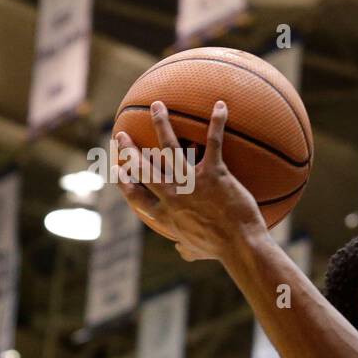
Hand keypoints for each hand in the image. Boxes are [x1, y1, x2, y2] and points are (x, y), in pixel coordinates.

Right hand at [114, 101, 267, 262]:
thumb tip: (182, 251)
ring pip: (171, 147)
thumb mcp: (197, 252)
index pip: (137, 197)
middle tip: (121, 135)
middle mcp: (173, 196)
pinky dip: (217, 123)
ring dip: (162, 123)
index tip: (117, 170)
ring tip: (157, 106)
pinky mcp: (214, 174)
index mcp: (166, 215)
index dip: (125, 182)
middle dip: (130, 149)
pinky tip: (220, 106)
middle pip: (144, 168)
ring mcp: (192, 182)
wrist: (240, 246)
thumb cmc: (221, 251)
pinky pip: (214, 143)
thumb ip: (186, 249)